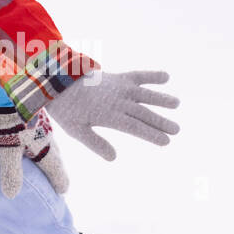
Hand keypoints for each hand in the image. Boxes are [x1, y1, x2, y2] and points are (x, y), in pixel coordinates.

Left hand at [0, 104, 68, 197]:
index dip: (59, 182)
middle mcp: (47, 136)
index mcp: (43, 148)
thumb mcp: (8, 149)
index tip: (63, 192)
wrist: (8, 88)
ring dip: (53, 153)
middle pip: (56, 157)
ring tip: (53, 158)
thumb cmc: (8, 121)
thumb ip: (11, 172)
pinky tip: (39, 131)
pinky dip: (44, 136)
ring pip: (52, 141)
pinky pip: (44, 128)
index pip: (55, 170)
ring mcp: (43, 123)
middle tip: (62, 180)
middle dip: (58, 169)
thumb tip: (11, 195)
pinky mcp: (36, 110)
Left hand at [45, 69, 180, 160]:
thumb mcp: (76, 130)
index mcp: (108, 115)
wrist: (57, 80)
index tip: (166, 141)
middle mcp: (118, 101)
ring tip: (176, 103)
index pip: (134, 127)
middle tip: (177, 129)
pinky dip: (151, 75)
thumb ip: (95, 143)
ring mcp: (119, 87)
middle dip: (161, 122)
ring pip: (144, 94)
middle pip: (143, 113)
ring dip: (161, 99)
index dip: (151, 134)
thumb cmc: (67, 108)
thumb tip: (114, 158)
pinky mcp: (118, 77)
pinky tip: (166, 76)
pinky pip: (138, 76)